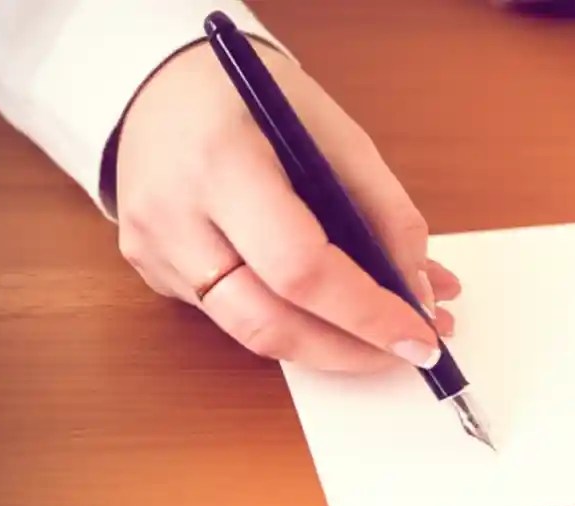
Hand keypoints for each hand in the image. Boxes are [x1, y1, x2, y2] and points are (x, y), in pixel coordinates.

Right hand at [113, 39, 457, 373]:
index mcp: (221, 164)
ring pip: (253, 334)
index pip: (299, 268)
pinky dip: (297, 323)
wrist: (153, 86)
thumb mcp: (330, 128)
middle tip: (413, 351)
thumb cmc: (248, 97)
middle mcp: (173, 218)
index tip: (421, 337)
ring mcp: (155, 254)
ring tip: (389, 337)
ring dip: (332, 347)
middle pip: (270, 322)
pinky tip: (337, 311)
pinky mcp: (155, 277)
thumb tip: (419, 291)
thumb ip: (383, 208)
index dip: (366, 314)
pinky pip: (236, 318)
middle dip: (353, 350)